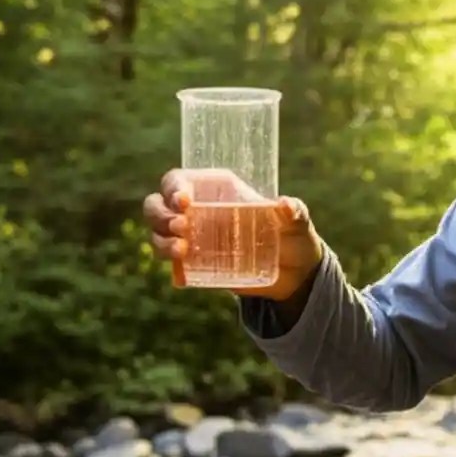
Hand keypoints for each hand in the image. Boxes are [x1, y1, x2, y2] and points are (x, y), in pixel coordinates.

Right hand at [142, 168, 323, 300]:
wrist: (295, 275)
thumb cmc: (294, 237)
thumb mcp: (298, 223)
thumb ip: (295, 212)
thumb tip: (284, 205)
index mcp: (217, 191)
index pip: (179, 181)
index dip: (173, 188)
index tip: (184, 203)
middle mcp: (199, 211)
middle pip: (157, 205)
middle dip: (161, 215)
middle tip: (182, 227)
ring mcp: (194, 238)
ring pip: (158, 232)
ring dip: (161, 240)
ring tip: (182, 250)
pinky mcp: (196, 264)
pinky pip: (170, 261)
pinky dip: (170, 265)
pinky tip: (181, 272)